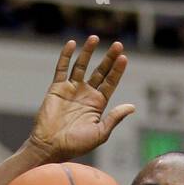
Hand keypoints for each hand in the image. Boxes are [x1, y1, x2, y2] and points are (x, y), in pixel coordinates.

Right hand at [27, 38, 134, 164]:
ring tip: (95, 38)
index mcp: (98, 105)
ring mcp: (71, 89)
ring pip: (81, 65)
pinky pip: (62, 68)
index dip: (117, 70)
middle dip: (109, 58)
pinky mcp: (57, 88)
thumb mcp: (100, 133)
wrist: (52, 146)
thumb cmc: (77, 145)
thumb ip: (114, 118)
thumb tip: (132, 107)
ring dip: (88, 52)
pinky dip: (66, 55)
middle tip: (118, 45)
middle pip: (99, 71)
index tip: (124, 58)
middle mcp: (86, 94)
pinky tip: (72, 44)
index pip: (110, 83)